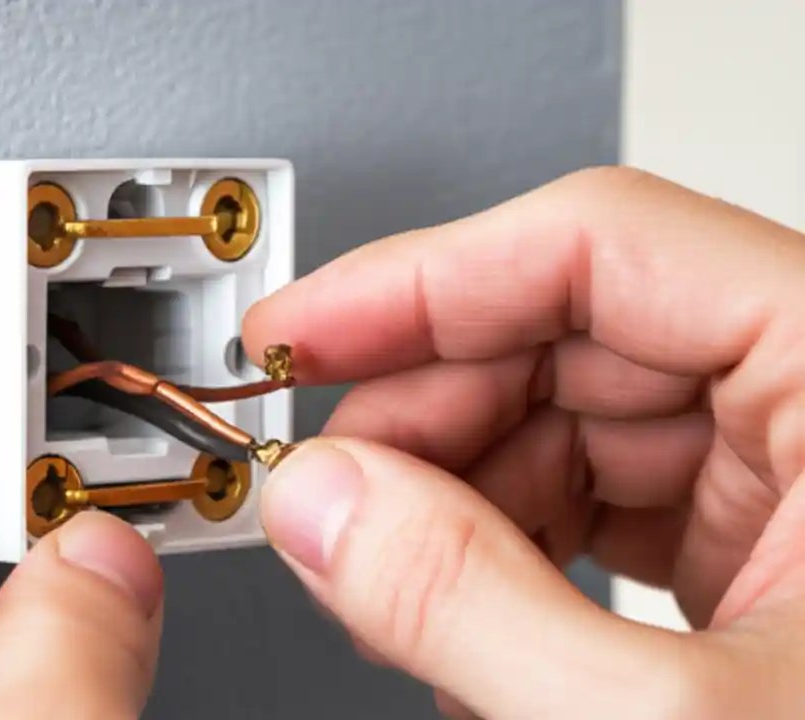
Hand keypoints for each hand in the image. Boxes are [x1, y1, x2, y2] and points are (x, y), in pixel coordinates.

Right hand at [243, 167, 804, 718]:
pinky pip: (600, 500)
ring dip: (454, 486)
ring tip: (384, 565)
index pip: (605, 250)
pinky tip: (462, 602)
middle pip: (573, 333)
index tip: (306, 334)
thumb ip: (468, 604)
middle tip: (325, 483)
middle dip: (424, 408)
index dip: (423, 282)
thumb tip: (324, 504)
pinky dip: (508, 544)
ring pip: (574, 418)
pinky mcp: (765, 556)